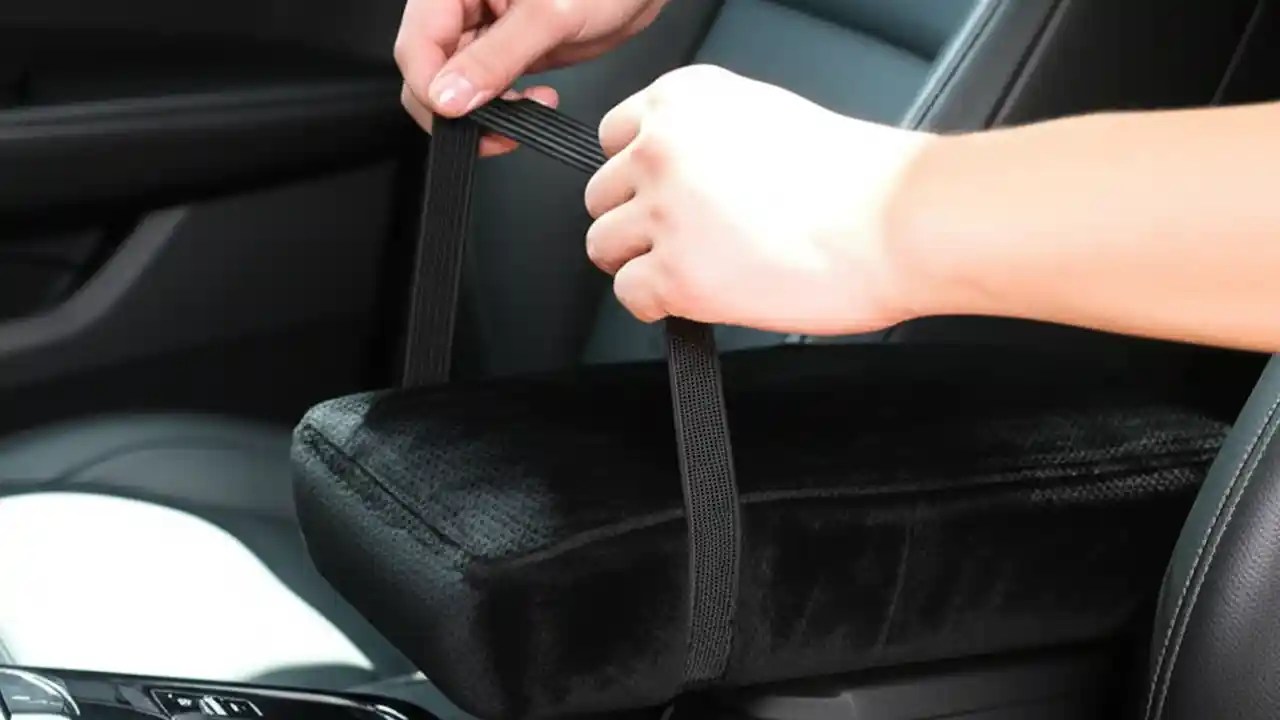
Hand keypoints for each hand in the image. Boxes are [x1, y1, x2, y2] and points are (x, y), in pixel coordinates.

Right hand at [396, 0, 669, 155]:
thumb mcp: (548, 15)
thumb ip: (495, 59)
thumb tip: (448, 99)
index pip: (417, 44)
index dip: (431, 88)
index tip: (457, 118)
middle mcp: (464, 3)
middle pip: (430, 69)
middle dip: (457, 108)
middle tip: (496, 130)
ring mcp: (485, 29)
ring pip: (456, 85)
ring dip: (484, 112)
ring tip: (523, 114)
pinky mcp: (508, 50)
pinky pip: (486, 88)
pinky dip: (503, 108)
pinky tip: (532, 105)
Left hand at [583, 65, 936, 335]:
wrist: (900, 221)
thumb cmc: (857, 178)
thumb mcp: (765, 118)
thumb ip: (704, 139)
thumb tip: (671, 178)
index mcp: (684, 98)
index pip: (613, 138)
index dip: (641, 176)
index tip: (670, 195)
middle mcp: (663, 146)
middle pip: (601, 196)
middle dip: (638, 222)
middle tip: (690, 239)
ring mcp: (665, 211)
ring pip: (604, 247)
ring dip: (644, 263)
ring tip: (702, 267)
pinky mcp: (676, 273)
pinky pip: (630, 295)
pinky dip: (660, 303)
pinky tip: (706, 294)